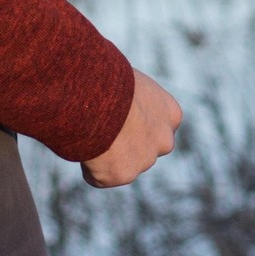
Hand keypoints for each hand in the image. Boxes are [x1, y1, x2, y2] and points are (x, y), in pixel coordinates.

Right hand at [81, 68, 182, 187]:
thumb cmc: (109, 79)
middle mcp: (164, 141)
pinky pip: (100, 176)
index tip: (120, 117)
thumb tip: (114, 95)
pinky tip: (83, 146)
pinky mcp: (122, 176)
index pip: (159, 126)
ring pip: (123, 164)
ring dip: (107, 156)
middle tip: (102, 130)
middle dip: (128, 145)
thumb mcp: (130, 82)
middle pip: (145, 148)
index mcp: (171, 113)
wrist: (98, 98)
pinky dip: (89, 167)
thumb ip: (133, 99)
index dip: (138, 123)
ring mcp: (144, 161)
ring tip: (89, 133)